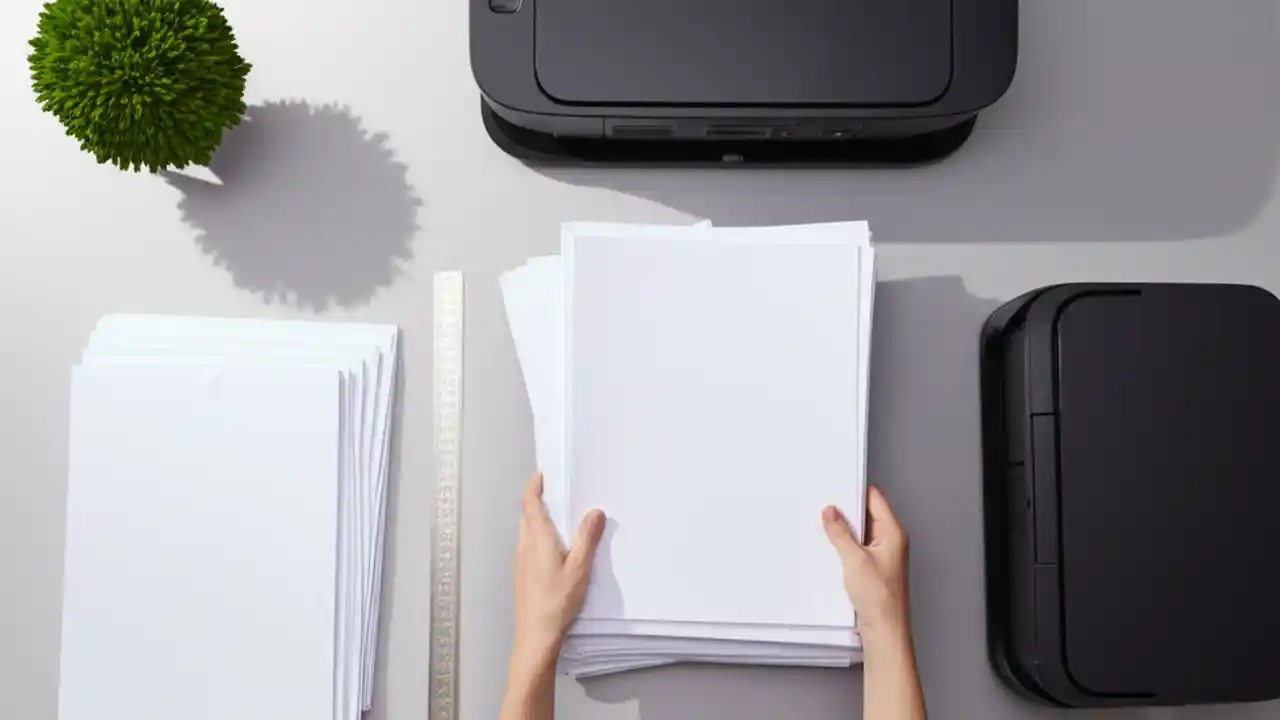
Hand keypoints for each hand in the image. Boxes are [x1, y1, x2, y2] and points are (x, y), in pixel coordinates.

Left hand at [512, 472, 605, 666]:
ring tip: (561, 519)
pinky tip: (556, 550)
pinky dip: (539, 538)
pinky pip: (528, 547)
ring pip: (526, 532)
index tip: (543, 474)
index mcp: (537, 539)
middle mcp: (524, 546)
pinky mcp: (522, 575)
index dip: (533, 486)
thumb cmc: (557, 600)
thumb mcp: (579, 568)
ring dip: (538, 520)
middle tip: (558, 493)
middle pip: (526, 516)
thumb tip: (594, 511)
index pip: (529, 503)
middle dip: (538, 501)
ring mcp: (520, 562)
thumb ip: (587, 538)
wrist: (536, 635)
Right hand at [822, 486, 910, 645]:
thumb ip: (841, 533)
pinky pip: (857, 549)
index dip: (856, 490)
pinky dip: (844, 547)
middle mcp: (890, 542)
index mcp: (893, 533)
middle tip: (826, 507)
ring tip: (826, 528)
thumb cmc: (881, 599)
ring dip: (844, 531)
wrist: (884, 630)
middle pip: (867, 515)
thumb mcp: (855, 559)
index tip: (837, 486)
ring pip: (861, 533)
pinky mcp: (873, 569)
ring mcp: (882, 556)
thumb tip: (831, 513)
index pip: (875, 499)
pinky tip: (831, 549)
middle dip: (846, 511)